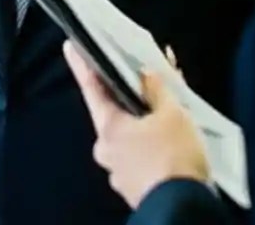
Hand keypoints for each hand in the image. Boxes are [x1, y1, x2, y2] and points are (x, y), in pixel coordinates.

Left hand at [63, 40, 209, 207]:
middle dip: (132, 101)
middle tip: (149, 87)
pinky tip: (172, 144)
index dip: (83, 66)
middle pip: (115, 115)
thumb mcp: (172, 114)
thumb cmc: (174, 156)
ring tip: (172, 118)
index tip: (70, 47)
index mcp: (108, 127)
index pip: (92, 89)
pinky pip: (141, 157)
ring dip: (146, 126)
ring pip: (131, 138)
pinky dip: (153, 146)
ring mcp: (118, 171)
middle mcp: (106, 149)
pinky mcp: (134, 187)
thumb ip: (158, 91)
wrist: (184, 207)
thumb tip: (146, 75)